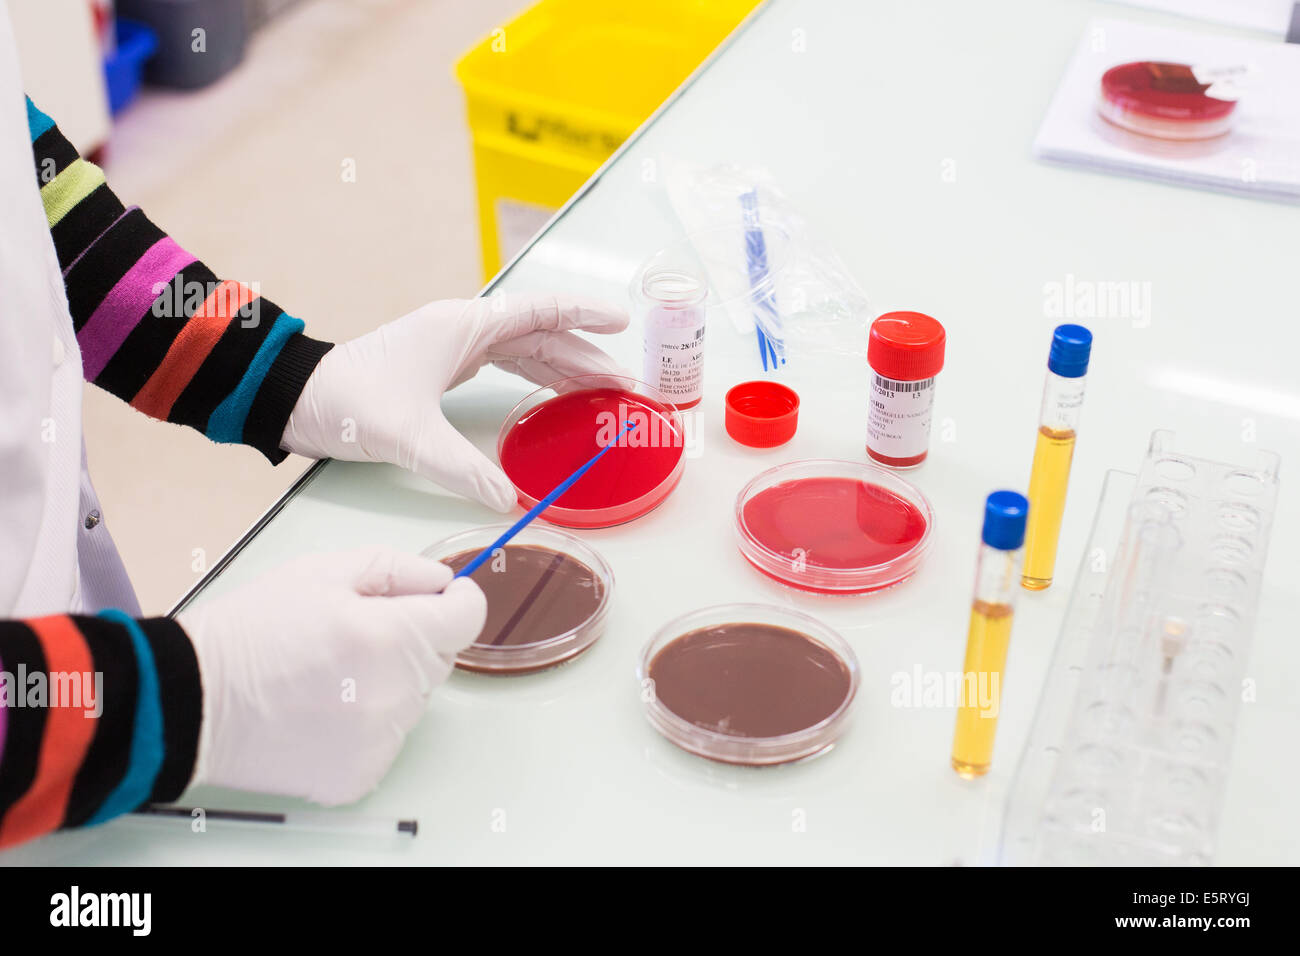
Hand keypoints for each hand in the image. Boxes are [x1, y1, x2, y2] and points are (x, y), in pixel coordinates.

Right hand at [178, 548, 484, 804]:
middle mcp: (393, 695)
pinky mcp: (359, 775)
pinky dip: (366, 723)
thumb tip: (441, 582)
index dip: (455, 602)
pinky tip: (322, 709)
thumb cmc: (250, 631)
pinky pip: (386, 739)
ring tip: (329, 674)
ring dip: (389, 683)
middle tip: (356, 633)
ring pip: (412, 701)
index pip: (467, 620)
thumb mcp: (321, 572)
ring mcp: (379, 742)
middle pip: (439, 660)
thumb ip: (396, 570)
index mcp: (389, 637)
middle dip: (413, 639)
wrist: (189, 700)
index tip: (439, 599)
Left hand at [281, 294, 629, 510]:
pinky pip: (507, 365)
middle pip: (543, 336)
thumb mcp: (409, 437)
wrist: (299, 398)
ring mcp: (456, 347)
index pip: (540, 312)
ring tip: (604, 395)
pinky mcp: (445, 366)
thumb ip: (463, 468)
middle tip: (627, 387)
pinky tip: (556, 397)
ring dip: (566, 370)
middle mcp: (465, 329)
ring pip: (527, 352)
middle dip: (587, 359)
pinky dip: (537, 379)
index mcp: (463, 326)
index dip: (585, 317)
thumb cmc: (349, 399)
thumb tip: (509, 499)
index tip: (623, 324)